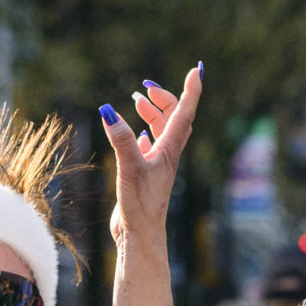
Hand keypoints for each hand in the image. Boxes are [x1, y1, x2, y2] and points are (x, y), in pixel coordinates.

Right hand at [99, 65, 200, 250]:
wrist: (140, 236)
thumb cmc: (140, 206)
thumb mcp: (129, 168)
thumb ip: (121, 140)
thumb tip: (109, 111)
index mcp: (169, 150)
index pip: (184, 113)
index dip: (191, 90)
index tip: (197, 70)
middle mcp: (167, 155)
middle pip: (174, 119)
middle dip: (164, 100)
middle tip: (146, 88)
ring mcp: (157, 166)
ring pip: (162, 132)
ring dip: (153, 115)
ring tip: (138, 102)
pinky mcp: (146, 176)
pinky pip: (150, 149)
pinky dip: (145, 135)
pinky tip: (139, 135)